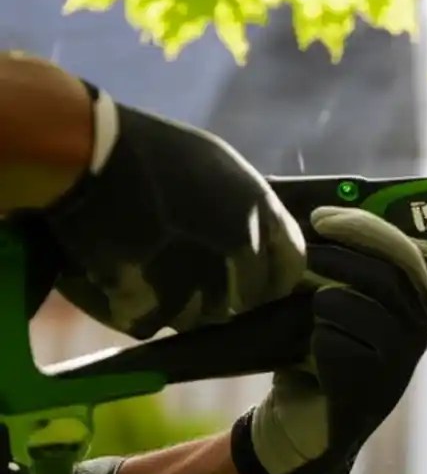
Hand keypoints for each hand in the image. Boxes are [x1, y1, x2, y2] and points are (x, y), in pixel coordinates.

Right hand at [36, 92, 305, 338]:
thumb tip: (263, 242)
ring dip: (179, 309)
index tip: (250, 284)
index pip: (288, 270)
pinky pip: (152, 322)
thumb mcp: (220, 168)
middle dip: (223, 299)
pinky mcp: (152, 295)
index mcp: (263, 213)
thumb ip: (249, 209)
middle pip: (245, 301)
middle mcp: (240, 246)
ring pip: (200, 317)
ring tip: (154, 282)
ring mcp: (198, 273)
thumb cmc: (155, 151)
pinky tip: (125, 288)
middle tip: (191, 285)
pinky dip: (138, 312)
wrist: (90, 151)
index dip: (269, 282)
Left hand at [229, 206, 426, 473]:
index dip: (362, 228)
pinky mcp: (371, 384)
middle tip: (301, 251)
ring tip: (315, 324)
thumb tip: (325, 212)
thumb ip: (357, 271)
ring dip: (318, 308)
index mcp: (420, 303)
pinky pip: (328, 341)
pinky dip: (313, 345)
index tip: (322, 216)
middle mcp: (418, 329)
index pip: (401, 252)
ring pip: (342, 304)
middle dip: (332, 256)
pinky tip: (316, 362)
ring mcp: (399, 359)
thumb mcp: (355, 306)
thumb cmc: (331, 350)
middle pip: (376, 273)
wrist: (316, 421)